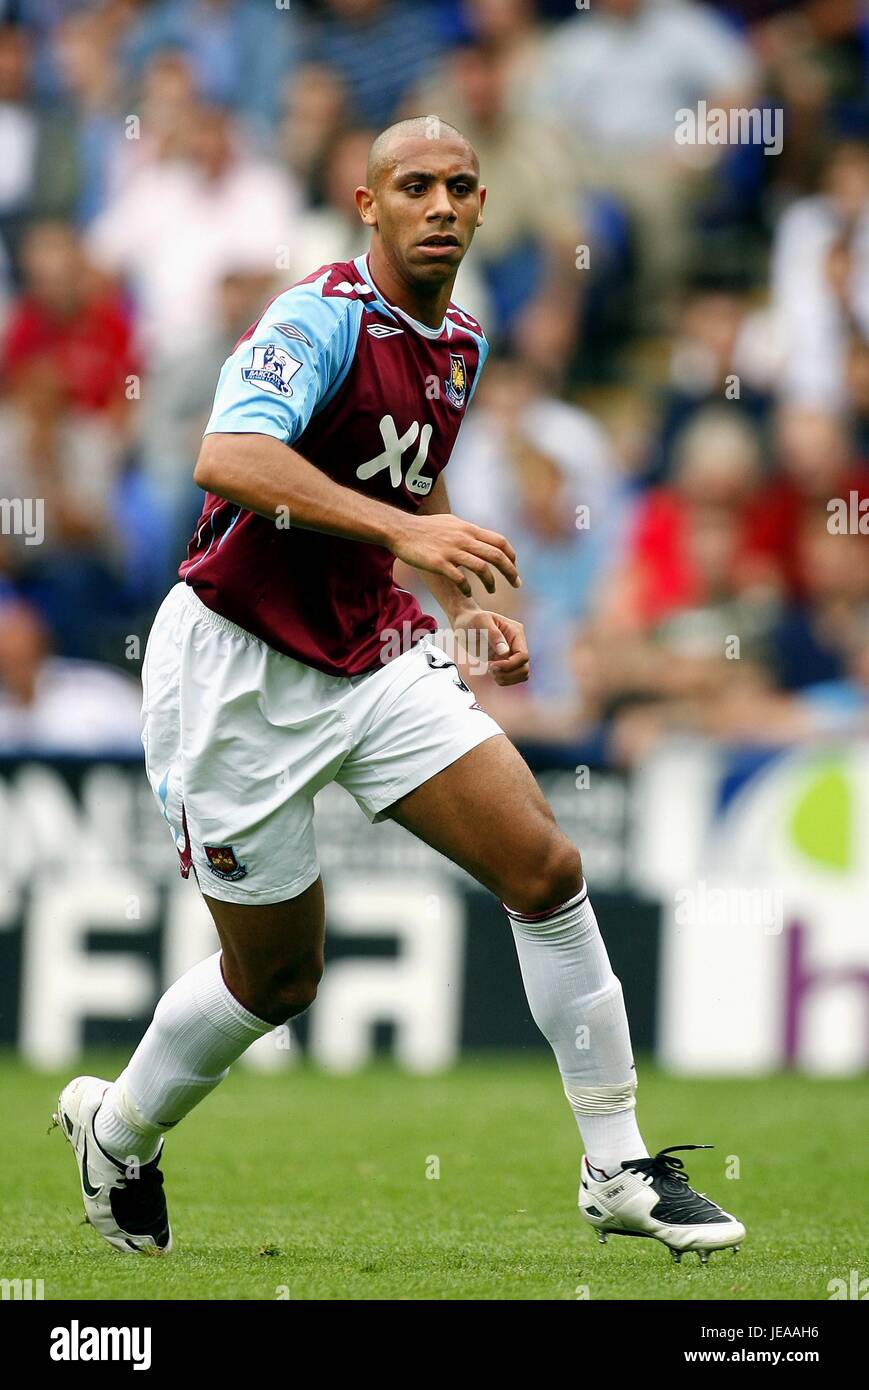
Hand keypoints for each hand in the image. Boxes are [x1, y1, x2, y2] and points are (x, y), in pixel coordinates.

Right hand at [389, 512, 520, 597]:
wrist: (400, 530)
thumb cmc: (424, 527)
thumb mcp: (450, 522)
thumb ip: (467, 530)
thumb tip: (479, 537)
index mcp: (468, 529)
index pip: (499, 541)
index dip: (511, 555)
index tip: (514, 567)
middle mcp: (464, 539)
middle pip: (497, 556)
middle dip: (511, 572)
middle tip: (517, 584)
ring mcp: (452, 551)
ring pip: (482, 568)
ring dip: (491, 582)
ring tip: (492, 590)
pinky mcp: (439, 563)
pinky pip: (460, 578)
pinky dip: (468, 587)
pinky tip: (468, 592)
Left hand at [452, 608, 528, 686]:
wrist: (465, 623)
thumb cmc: (472, 619)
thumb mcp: (481, 621)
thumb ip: (493, 635)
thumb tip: (505, 651)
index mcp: (515, 632)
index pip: (523, 655)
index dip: (509, 665)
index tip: (492, 665)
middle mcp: (516, 644)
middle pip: (524, 668)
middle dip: (508, 674)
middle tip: (490, 669)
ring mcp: (511, 654)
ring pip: (520, 675)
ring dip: (505, 678)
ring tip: (490, 671)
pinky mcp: (504, 662)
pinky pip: (511, 677)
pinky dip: (502, 679)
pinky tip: (490, 672)